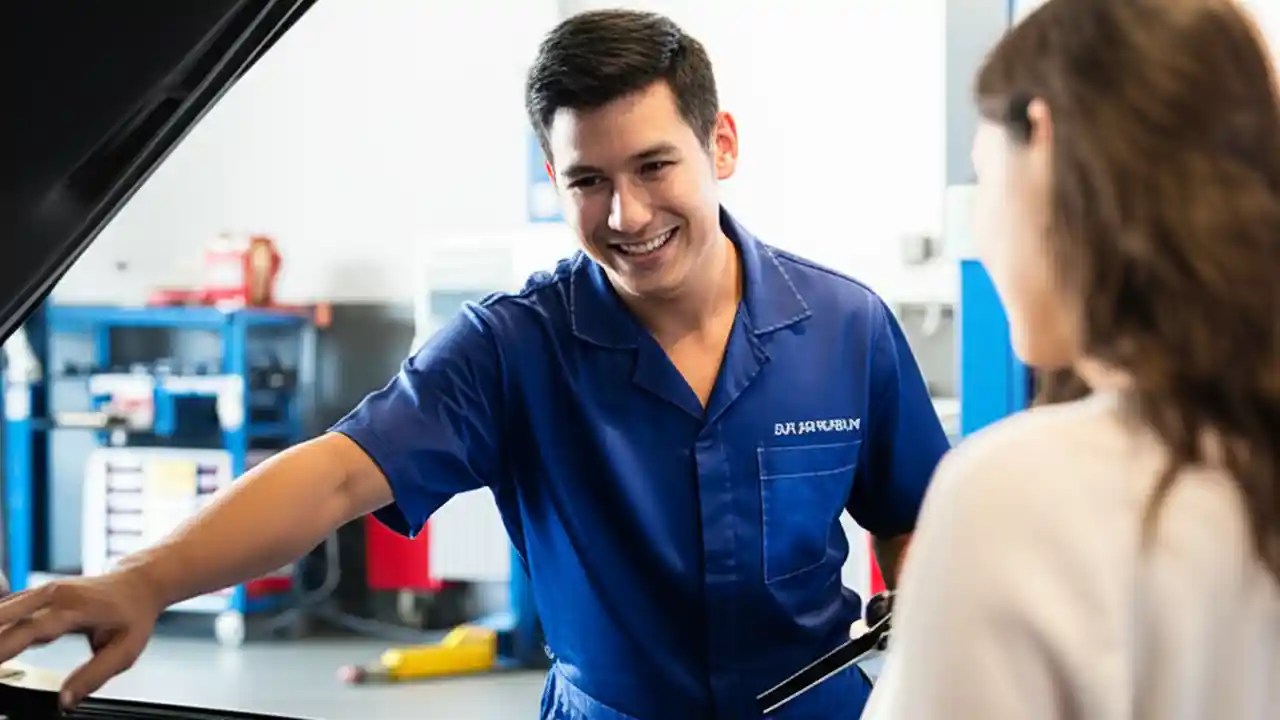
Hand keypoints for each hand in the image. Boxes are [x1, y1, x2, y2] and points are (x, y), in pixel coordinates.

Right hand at [0, 568, 165, 708]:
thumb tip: (65, 702)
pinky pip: (7, 606)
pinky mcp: (38, 593)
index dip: (2, 647)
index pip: (29, 629)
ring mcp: (44, 591)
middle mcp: (55, 595)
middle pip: (7, 617)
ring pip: (3, 609)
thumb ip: (93, 676)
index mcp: (75, 608)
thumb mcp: (125, 651)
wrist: (138, 583)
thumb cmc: (132, 615)